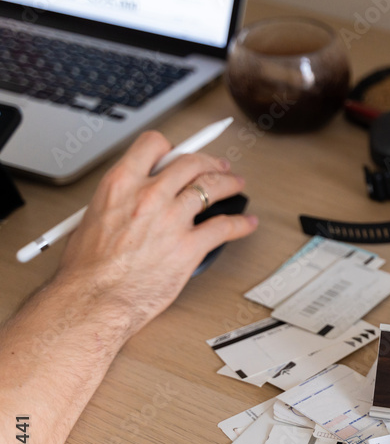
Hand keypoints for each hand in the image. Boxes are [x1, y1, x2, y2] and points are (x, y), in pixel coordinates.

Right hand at [56, 130, 257, 335]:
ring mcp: (172, 219)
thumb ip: (118, 202)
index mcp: (121, 184)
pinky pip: (225, 227)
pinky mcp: (190, 246)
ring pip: (212, 187)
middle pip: (191, 163)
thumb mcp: (91, 217)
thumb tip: (130, 201)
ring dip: (229, 183)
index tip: (179, 152)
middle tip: (218, 166)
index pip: (154, 145)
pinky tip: (247, 223)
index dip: (171, 147)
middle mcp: (150, 195)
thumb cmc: (87, 268)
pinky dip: (241, 224)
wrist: (94, 298)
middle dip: (209, 161)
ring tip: (236, 184)